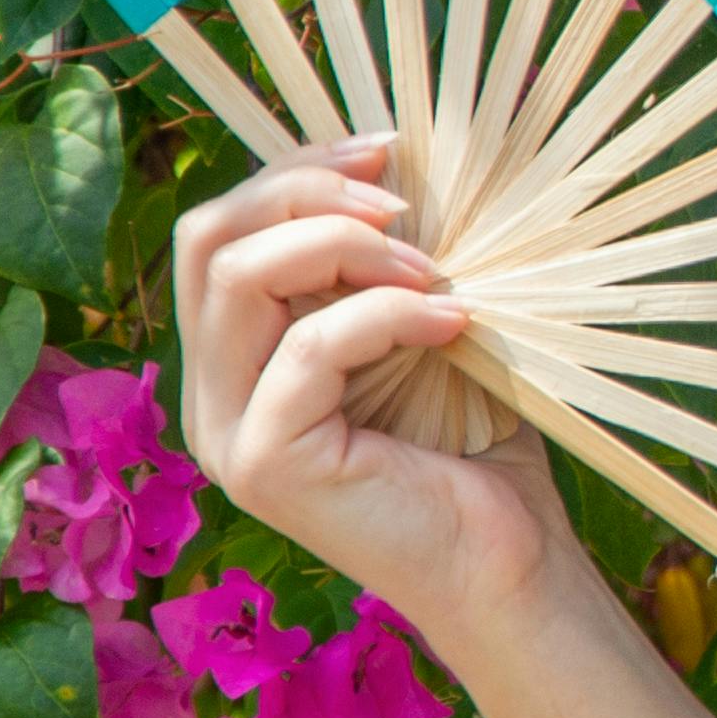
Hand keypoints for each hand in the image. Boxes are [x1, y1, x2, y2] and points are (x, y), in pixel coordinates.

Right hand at [172, 138, 568, 639]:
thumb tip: (386, 157)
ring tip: (432, 268)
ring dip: (344, 246)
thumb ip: (374, 262)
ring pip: (238, 278)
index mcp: (233, 364)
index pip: (218, 233)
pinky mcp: (265, 464)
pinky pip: (309, 347)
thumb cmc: (472, 448)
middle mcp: (213, 398)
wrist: (510, 565)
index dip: (293, 172)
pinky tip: (453, 322)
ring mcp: (229, 435)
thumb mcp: (413, 327)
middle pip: (207, 239)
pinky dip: (387, 314)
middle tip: (402, 202)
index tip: (387, 152)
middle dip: (304, 190)